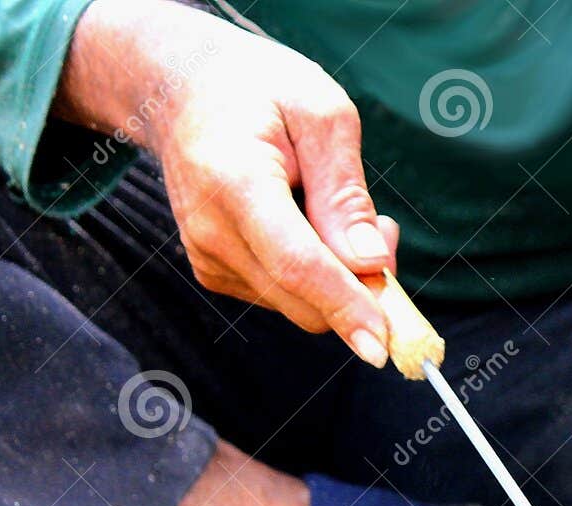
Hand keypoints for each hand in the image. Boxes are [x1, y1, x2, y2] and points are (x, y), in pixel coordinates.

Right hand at [56, 0, 394, 364]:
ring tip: (338, 208)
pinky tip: (311, 225)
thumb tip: (370, 263)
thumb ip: (346, 193)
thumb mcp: (322, 114)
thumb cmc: (261, 91)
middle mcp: (211, 231)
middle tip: (387, 231)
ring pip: (299, 305)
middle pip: (302, 299)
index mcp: (235, 183)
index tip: (382, 346)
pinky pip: (284, 296)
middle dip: (362, 287)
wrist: (184, 91)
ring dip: (340, 278)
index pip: (296, 264)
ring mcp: (207, 258)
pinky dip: (315, 277)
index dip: (345, 306)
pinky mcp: (213, 273)